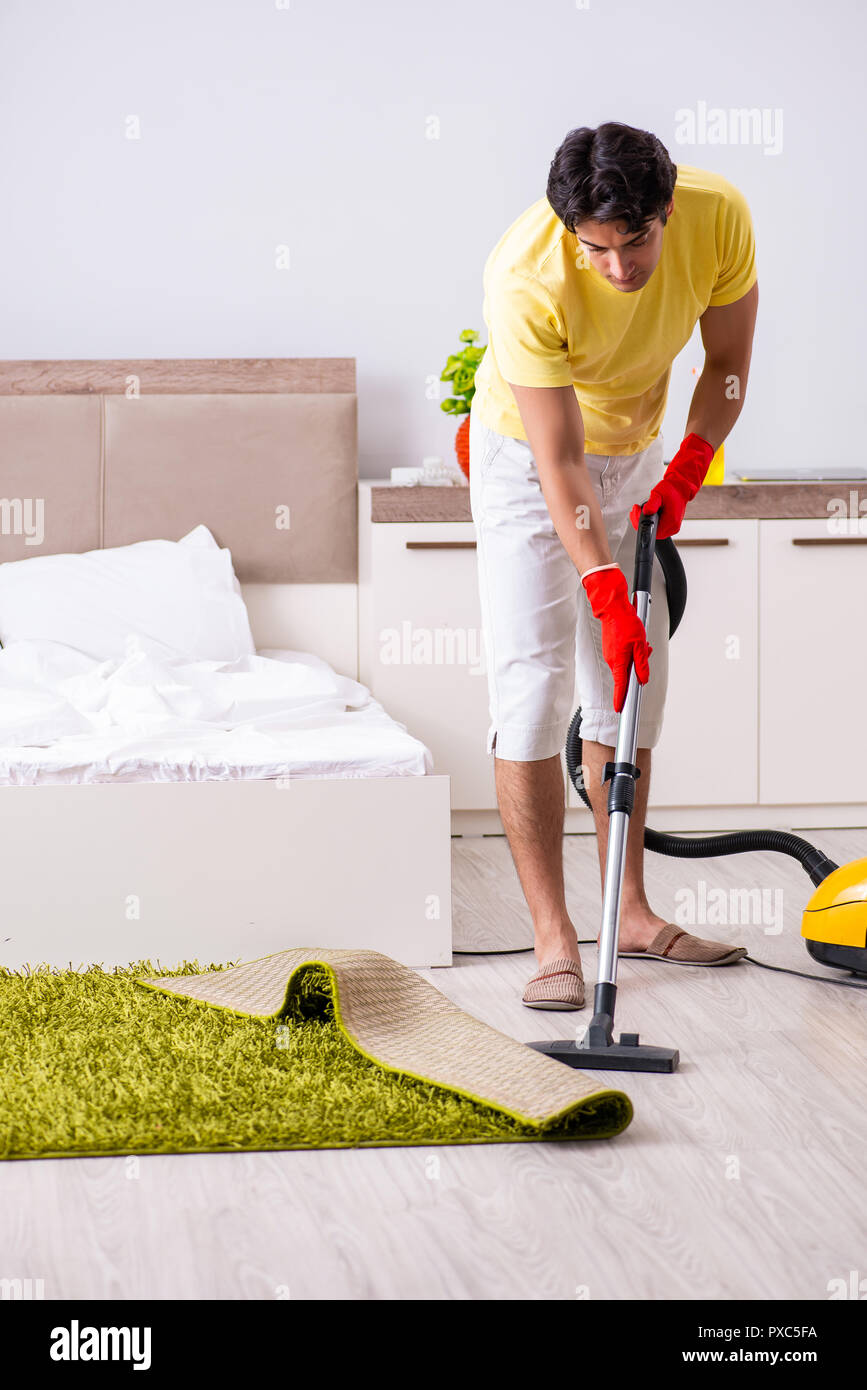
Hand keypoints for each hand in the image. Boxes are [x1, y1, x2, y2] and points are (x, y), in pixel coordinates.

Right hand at [581, 565, 652, 712]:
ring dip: (636, 656)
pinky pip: (623, 657)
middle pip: (627, 673)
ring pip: (627, 664)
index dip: (621, 698)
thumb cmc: (625, 623)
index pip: (620, 685)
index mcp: (619, 662)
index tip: (620, 709)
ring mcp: (611, 655)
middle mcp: (612, 661)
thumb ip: (642, 664)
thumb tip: (643, 678)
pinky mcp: (611, 650)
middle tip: (646, 651)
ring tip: (642, 642)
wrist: (613, 608)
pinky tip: (636, 640)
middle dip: (638, 667)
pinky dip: (631, 652)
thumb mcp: (640, 644)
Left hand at [630, 433, 714, 538]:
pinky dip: (650, 520)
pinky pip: (657, 527)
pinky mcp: (670, 526)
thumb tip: (646, 512)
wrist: (680, 487)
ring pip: (653, 530)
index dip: (640, 522)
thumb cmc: (671, 489)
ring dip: (644, 521)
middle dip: (639, 521)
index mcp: (671, 522)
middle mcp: (672, 528)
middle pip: (651, 532)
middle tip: (636, 509)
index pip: (651, 530)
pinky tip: (647, 512)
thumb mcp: (658, 494)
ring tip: (640, 509)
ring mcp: (671, 528)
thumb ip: (652, 504)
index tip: (637, 511)